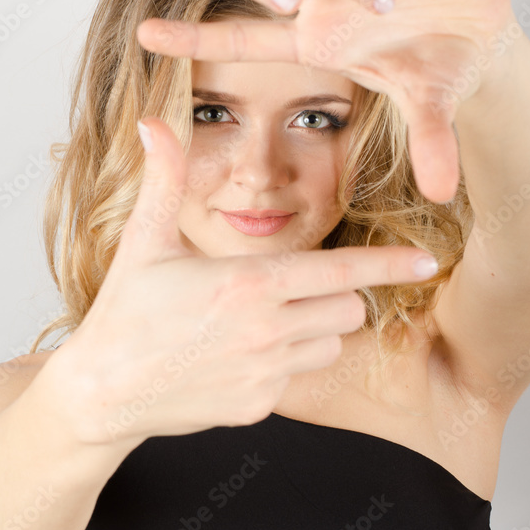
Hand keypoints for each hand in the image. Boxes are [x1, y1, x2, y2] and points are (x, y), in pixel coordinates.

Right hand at [55, 118, 439, 447]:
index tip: (427, 260)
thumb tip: (154, 122)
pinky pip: (298, 377)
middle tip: (298, 288)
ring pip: (330, 345)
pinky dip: (283, 363)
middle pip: (349, 310)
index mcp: (246, 284)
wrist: (103, 392)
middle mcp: (265, 332)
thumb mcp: (145, 242)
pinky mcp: (259, 406)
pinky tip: (239, 355)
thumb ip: (165, 181)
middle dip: (339, 295)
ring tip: (264, 321)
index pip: (340, 272)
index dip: (389, 264)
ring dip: (314, 329)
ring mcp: (265, 373)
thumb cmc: (124, 313)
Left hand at [136, 0, 515, 204]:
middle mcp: (327, 4)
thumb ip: (429, 143)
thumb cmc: (434, 74)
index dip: (194, 38)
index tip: (144, 35)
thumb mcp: (426, 110)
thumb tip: (442, 194)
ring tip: (391, 2)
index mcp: (316, 43)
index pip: (241, 39)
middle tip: (293, 1)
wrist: (481, 41)